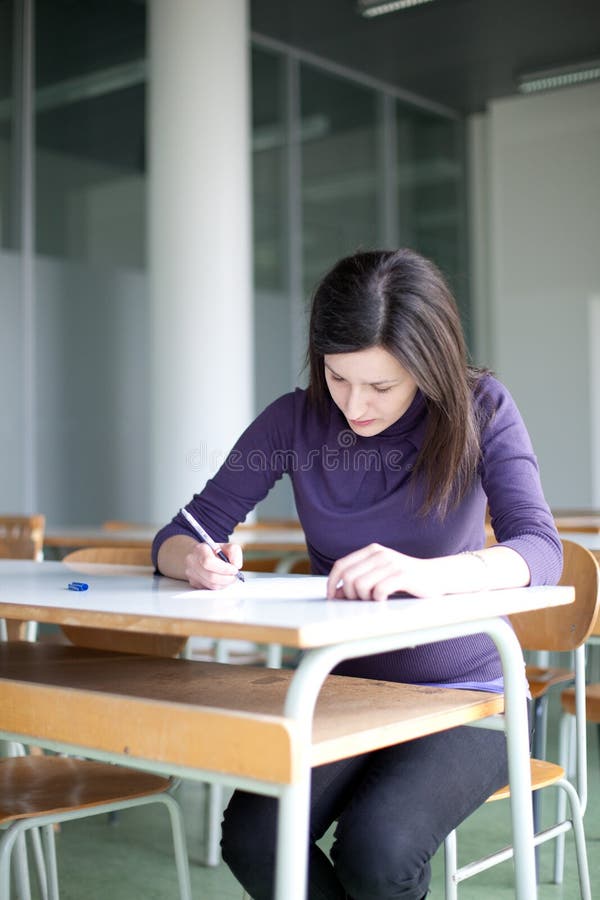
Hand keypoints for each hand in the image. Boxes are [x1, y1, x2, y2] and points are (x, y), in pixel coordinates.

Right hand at [183, 541, 243, 589]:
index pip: (209, 562)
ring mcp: (191, 573)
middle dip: (226, 578)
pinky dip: (218, 585)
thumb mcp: (226, 546)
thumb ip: (234, 552)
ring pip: (211, 585)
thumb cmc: (213, 551)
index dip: (224, 568)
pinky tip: (221, 579)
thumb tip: (236, 565)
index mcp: (200, 549)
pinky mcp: (193, 583)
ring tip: (229, 577)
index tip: (234, 569)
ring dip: (224, 583)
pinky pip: (209, 588)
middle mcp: (192, 561)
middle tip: (234, 576)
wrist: (199, 555)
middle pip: (211, 576)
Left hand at [326, 543, 440, 601]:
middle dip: (350, 595)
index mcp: (372, 550)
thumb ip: (359, 580)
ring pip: (360, 585)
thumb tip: (335, 593)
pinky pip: (378, 591)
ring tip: (375, 599)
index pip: (341, 565)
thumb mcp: (379, 576)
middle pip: (348, 577)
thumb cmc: (405, 579)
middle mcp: (380, 554)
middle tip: (361, 601)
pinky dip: (378, 600)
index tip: (332, 596)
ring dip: (364, 599)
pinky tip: (385, 600)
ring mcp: (392, 563)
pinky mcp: (403, 575)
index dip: (332, 582)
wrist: (437, 576)